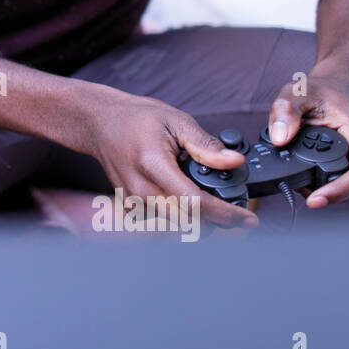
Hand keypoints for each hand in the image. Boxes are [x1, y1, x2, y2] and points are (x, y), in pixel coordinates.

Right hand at [72, 86, 259, 229]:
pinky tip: (187, 202)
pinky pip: (163, 225)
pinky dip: (182, 220)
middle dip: (218, 222)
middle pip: (188, 224)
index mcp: (153, 165)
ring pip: (177, 229)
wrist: (100, 124)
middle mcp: (140, 189)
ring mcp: (133, 202)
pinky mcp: (131, 208)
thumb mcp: (176, 121)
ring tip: (212, 203)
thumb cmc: (136, 119)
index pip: (194, 203)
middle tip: (236, 211)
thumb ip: (205, 144)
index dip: (225, 214)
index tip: (248, 218)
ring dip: (201, 222)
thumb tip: (234, 161)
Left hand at [268, 72, 348, 207]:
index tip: (316, 200)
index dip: (343, 191)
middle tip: (301, 195)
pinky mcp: (344, 162)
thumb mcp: (297, 92)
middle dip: (331, 194)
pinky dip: (320, 184)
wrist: (332, 86)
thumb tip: (279, 139)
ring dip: (324, 191)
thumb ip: (286, 110)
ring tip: (297, 185)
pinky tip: (300, 180)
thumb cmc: (319, 89)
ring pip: (347, 185)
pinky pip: (337, 179)